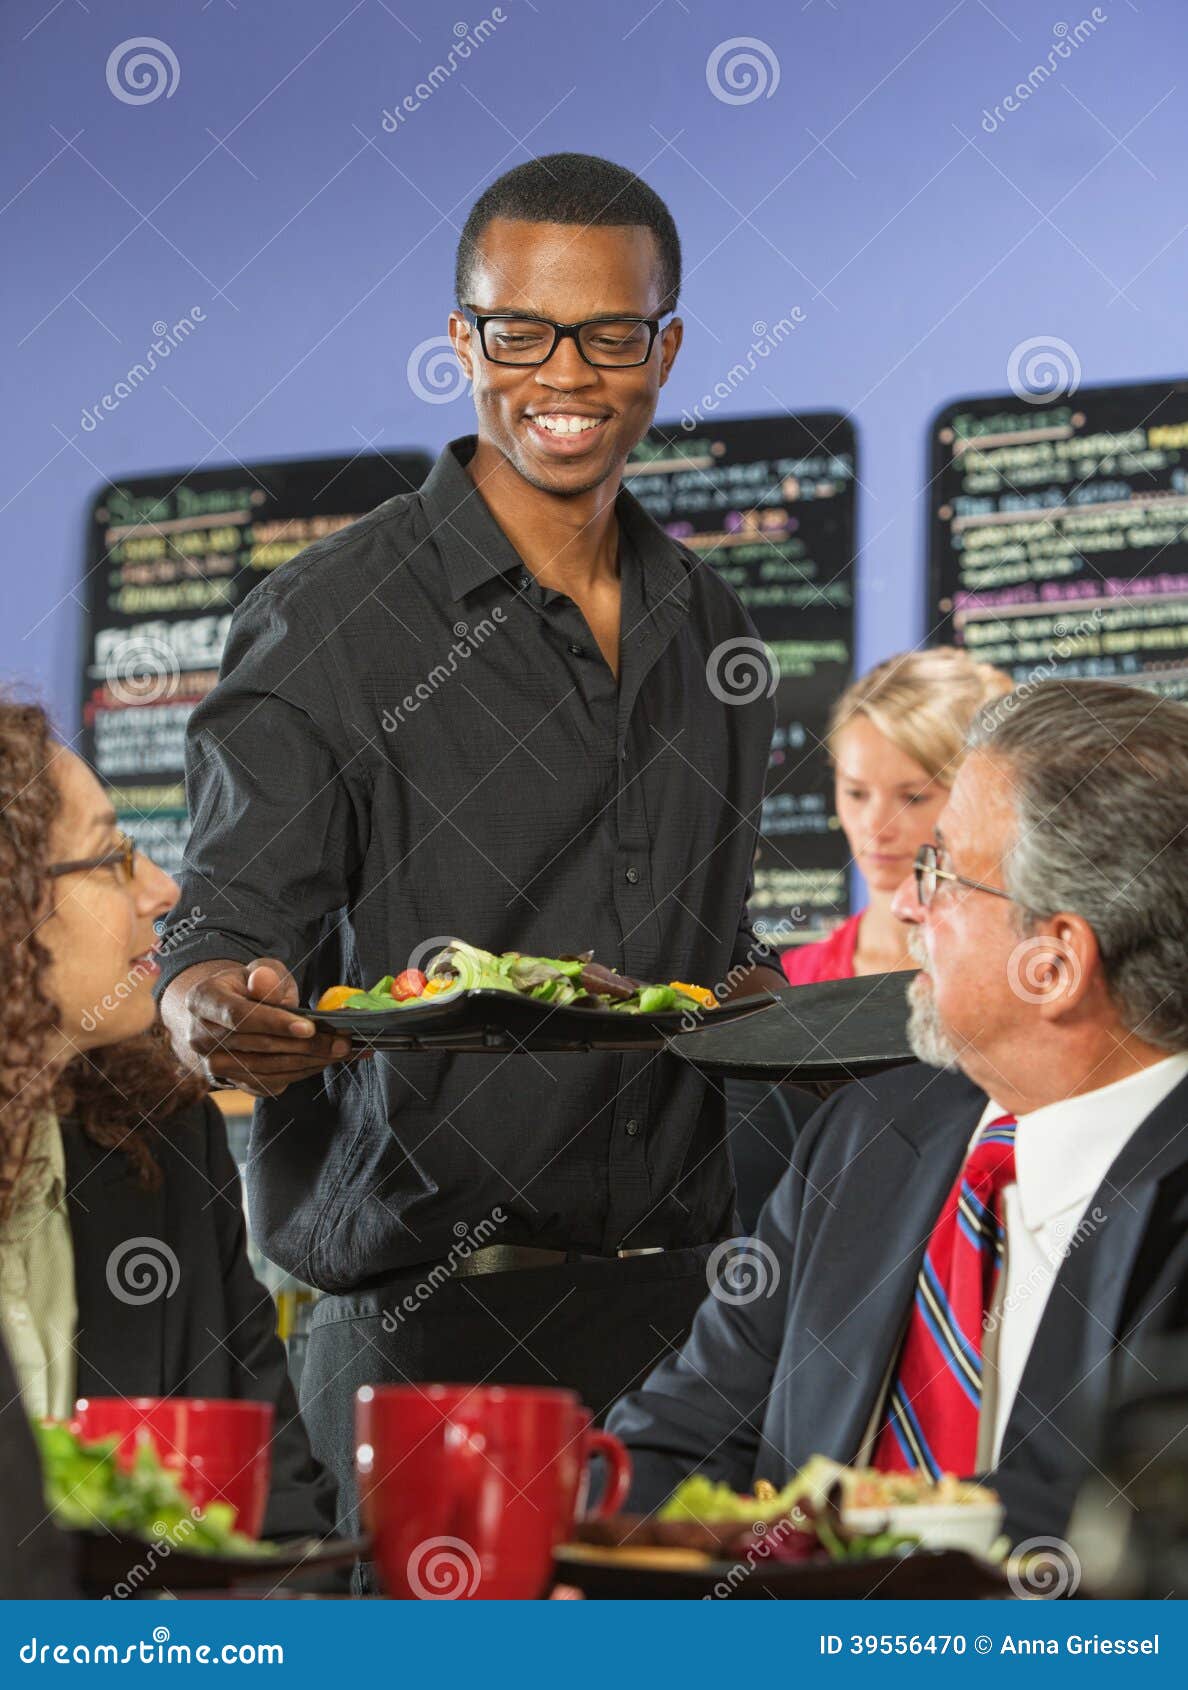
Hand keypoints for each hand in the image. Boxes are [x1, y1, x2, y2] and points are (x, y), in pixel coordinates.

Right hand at [161, 957, 363, 1097]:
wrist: (232, 1012)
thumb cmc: (251, 986)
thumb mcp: (261, 969)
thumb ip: (266, 975)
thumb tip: (264, 982)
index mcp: (202, 1000)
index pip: (238, 1016)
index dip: (274, 1022)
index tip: (308, 1027)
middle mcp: (200, 1037)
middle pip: (257, 1046)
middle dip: (304, 1045)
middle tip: (341, 1041)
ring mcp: (213, 1064)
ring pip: (265, 1069)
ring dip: (307, 1062)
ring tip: (340, 1051)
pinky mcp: (233, 1082)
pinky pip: (269, 1083)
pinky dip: (300, 1073)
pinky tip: (324, 1061)